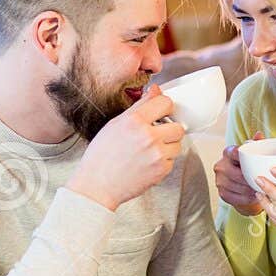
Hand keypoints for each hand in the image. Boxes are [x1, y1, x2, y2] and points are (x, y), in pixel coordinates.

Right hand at [67, 88, 185, 210]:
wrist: (97, 185)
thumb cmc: (101, 156)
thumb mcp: (115, 124)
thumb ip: (139, 106)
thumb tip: (155, 90)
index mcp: (135, 121)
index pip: (166, 102)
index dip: (164, 107)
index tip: (161, 113)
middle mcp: (148, 136)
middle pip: (178, 125)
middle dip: (169, 129)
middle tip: (157, 134)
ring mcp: (157, 154)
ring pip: (178, 144)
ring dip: (168, 146)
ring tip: (151, 150)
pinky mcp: (161, 170)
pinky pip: (172, 160)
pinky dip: (163, 161)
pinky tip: (148, 162)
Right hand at [213, 135, 263, 216]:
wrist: (243, 185)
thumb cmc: (248, 166)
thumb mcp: (253, 154)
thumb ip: (256, 144)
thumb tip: (258, 135)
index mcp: (227, 153)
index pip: (233, 153)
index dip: (241, 157)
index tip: (252, 162)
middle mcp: (220, 165)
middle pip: (235, 173)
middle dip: (249, 179)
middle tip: (262, 182)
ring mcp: (219, 180)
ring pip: (235, 186)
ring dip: (249, 190)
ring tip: (260, 190)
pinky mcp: (222, 193)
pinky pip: (234, 197)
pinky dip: (245, 198)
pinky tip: (253, 197)